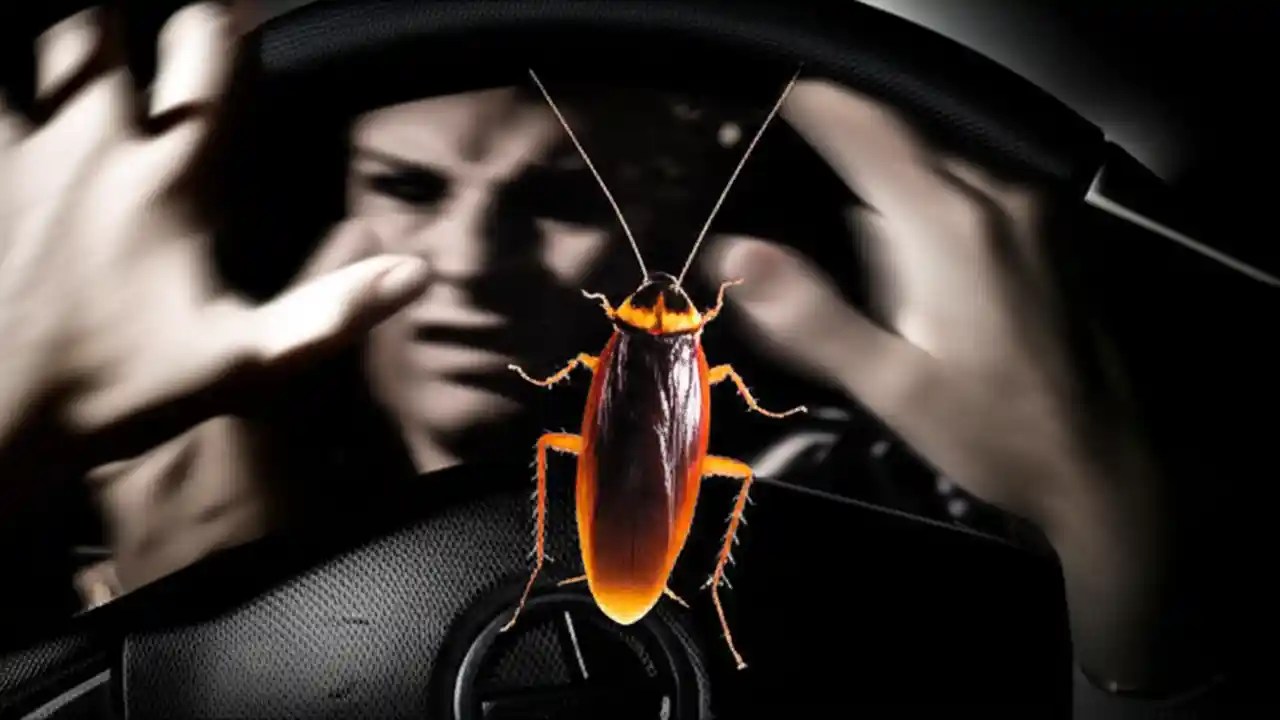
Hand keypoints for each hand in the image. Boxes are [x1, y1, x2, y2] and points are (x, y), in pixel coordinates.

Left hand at [0, 4, 428, 471]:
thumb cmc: (120, 388)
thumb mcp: (246, 365)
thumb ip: (332, 313)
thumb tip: (416, 273)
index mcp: (171, 177)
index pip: (206, 50)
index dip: (222, 27)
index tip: (227, 31)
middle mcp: (95, 146)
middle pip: (100, 28)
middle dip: (124, 18)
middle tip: (141, 34)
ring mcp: (25, 154)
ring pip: (41, 51)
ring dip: (66, 44)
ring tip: (82, 52)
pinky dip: (6, 94)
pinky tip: (18, 103)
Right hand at [701, 80, 1176, 687]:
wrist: (1101, 463)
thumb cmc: (995, 431)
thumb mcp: (890, 384)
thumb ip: (810, 316)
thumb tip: (736, 257)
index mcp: (948, 228)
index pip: (870, 131)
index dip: (819, 106)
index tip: (782, 103)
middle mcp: (997, 201)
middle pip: (904, 143)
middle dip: (848, 147)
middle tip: (798, 172)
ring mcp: (1030, 214)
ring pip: (940, 167)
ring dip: (891, 181)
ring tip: (854, 233)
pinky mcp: (1049, 234)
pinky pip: (973, 192)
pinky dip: (931, 202)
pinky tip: (918, 261)